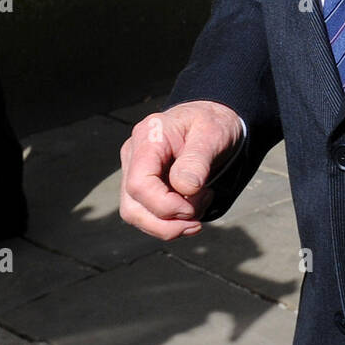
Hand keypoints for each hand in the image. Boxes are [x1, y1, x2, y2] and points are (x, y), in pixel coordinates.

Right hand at [119, 101, 244, 239]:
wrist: (212, 118)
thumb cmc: (212, 122)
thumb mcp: (213, 134)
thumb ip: (197, 160)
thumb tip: (185, 188)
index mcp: (148, 138)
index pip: (139, 184)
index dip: (164, 206)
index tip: (192, 208)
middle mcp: (134, 155)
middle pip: (132, 208)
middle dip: (166, 224)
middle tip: (198, 216)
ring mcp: (135, 171)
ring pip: (137, 216)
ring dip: (169, 225)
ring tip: (199, 207)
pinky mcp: (143, 185)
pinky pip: (148, 214)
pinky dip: (171, 221)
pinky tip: (193, 206)